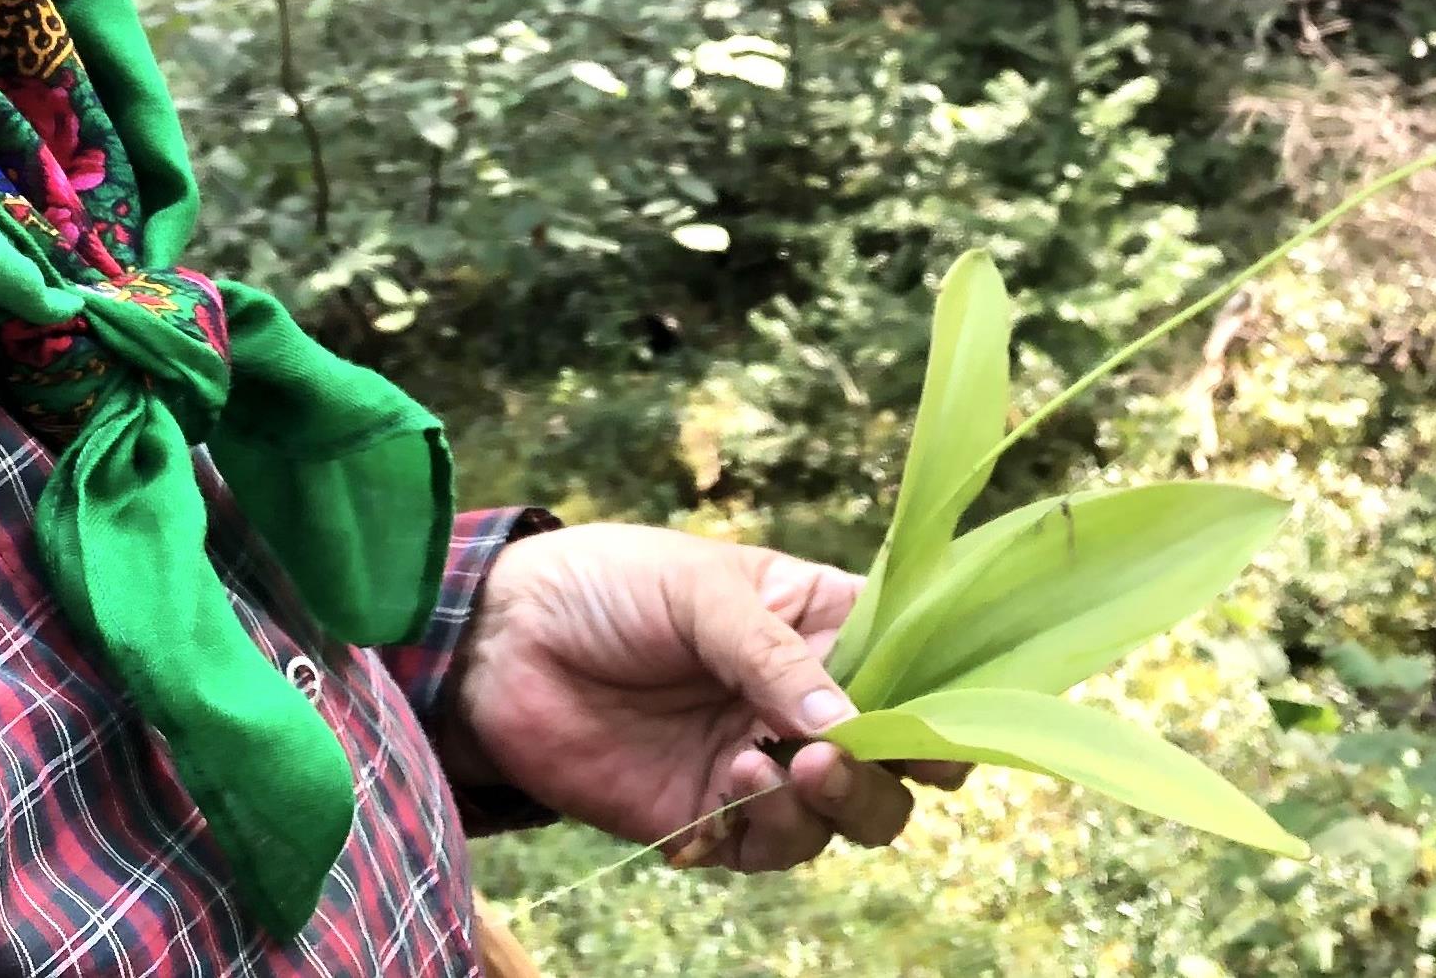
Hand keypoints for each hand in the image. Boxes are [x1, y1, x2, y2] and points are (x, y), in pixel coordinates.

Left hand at [440, 522, 962, 872]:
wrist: (498, 644)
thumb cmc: (604, 585)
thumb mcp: (699, 590)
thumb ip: (771, 655)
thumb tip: (846, 720)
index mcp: (820, 625)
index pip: (911, 670)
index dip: (937, 703)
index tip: (935, 727)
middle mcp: (803, 701)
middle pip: (893, 765)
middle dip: (883, 772)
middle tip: (831, 757)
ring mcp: (760, 763)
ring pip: (841, 819)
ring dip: (821, 806)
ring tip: (769, 765)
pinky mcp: (707, 816)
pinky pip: (765, 850)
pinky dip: (759, 832)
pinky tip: (723, 790)